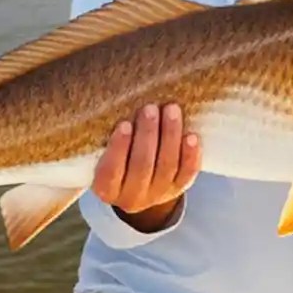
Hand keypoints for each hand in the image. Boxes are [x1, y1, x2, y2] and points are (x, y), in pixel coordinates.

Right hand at [91, 103, 201, 232]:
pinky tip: (191, 136)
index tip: (124, 124)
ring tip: (171, 110)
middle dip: (147, 135)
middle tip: (150, 108)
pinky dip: (190, 155)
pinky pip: (187, 174)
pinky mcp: (177, 189)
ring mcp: (157, 195)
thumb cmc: (115, 155)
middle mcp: (131, 197)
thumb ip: (104, 135)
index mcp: (106, 188)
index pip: (111, 170)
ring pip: (166, 167)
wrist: (136, 181)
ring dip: (170, 136)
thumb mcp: (101, 152)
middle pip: (141, 166)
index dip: (118, 148)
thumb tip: (107, 95)